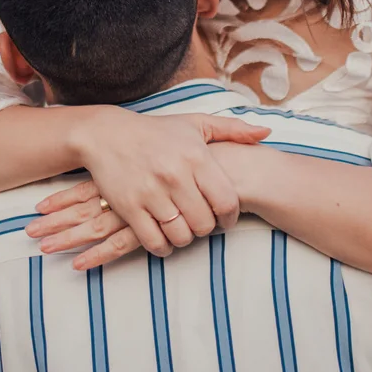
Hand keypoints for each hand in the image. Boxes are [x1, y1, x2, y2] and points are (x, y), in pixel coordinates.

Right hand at [32, 109, 269, 264]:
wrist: (107, 134)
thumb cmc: (156, 131)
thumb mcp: (195, 124)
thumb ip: (233, 130)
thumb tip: (265, 135)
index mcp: (196, 157)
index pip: (226, 201)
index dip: (230, 218)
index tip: (224, 219)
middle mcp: (175, 176)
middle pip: (204, 224)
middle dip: (206, 228)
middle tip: (201, 223)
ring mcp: (151, 193)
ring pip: (181, 236)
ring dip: (184, 238)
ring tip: (183, 229)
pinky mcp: (129, 207)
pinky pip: (153, 241)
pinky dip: (162, 247)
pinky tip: (164, 238)